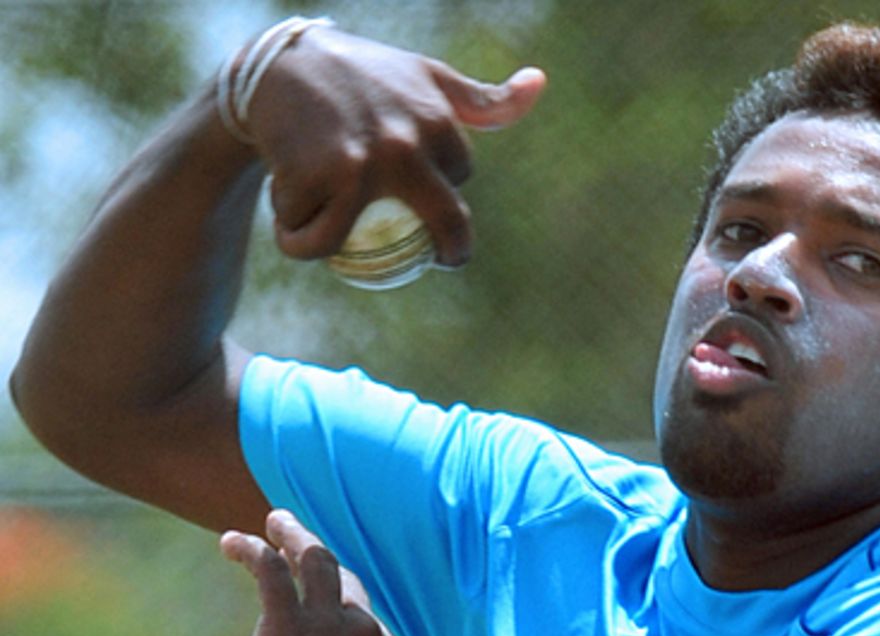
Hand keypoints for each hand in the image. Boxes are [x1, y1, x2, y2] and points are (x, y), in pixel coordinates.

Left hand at [220, 509, 407, 635]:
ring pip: (315, 557)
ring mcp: (329, 621)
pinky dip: (250, 549)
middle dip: (321, 557)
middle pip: (346, 579)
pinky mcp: (288, 621)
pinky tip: (230, 543)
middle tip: (299, 540)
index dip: (345, 615)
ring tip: (276, 520)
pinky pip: (270, 568)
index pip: (368, 622)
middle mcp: (365, 629)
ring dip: (295, 535)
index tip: (325, 619)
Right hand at [241, 25, 546, 266]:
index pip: (460, 175)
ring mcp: (363, 167)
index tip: (428, 192)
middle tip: (438, 259)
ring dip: (338, 247)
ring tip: (318, 233)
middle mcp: (406, 145)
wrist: (277, 68)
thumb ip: (481, 97)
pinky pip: (313, 239)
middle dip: (453, 251)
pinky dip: (295, 236)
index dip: (450, 187)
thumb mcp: (425, 76)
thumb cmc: (361, 76)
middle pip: (447, 224)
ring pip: (361, 242)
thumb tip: (539, 83)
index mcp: (436, 119)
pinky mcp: (318, 181)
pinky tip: (287, 214)